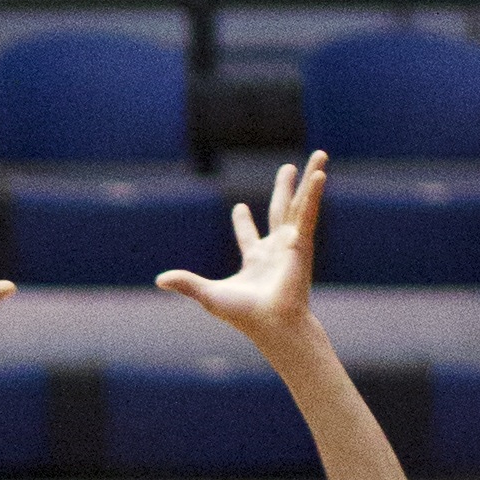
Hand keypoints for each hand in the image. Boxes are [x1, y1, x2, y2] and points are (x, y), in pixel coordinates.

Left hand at [157, 152, 328, 350]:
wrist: (271, 323)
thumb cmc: (244, 315)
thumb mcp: (209, 295)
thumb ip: (186, 283)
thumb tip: (159, 280)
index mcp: (256, 260)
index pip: (249, 236)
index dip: (243, 222)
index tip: (240, 207)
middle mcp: (276, 249)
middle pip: (281, 210)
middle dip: (285, 190)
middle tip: (288, 169)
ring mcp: (292, 244)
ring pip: (300, 204)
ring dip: (309, 179)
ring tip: (320, 155)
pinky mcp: (303, 242)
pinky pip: (309, 212)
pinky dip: (314, 193)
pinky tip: (320, 174)